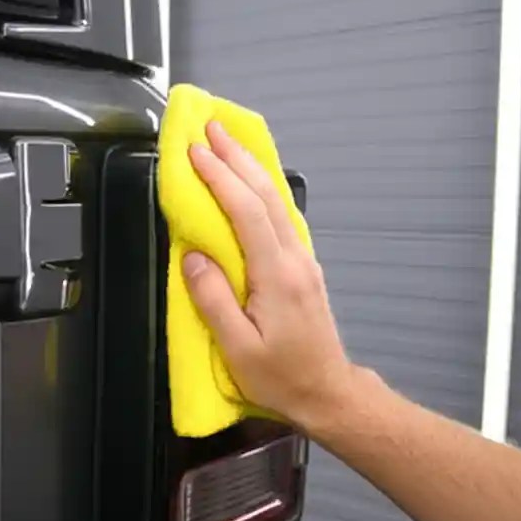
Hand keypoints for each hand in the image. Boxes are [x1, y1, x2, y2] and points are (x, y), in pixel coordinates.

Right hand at [183, 121, 356, 431]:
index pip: (246, 212)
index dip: (219, 178)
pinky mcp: (302, 267)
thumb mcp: (238, 348)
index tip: (194, 152)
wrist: (327, 393)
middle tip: (209, 127)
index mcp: (276, 275)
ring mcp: (302, 260)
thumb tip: (192, 257)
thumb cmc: (280, 377)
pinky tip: (250, 182)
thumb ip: (213, 300)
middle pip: (266, 195)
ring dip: (250, 167)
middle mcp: (294, 258)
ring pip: (277, 201)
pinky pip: (280, 216)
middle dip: (236, 157)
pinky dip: (260, 190)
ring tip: (226, 143)